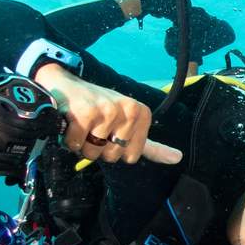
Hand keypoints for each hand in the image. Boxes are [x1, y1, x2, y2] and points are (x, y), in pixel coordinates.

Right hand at [35, 64, 181, 164]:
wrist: (66, 86)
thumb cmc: (98, 109)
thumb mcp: (130, 125)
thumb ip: (152, 146)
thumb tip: (178, 158)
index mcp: (142, 114)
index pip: (130, 158)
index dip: (115, 150)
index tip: (109, 132)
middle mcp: (128, 110)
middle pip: (112, 157)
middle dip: (98, 148)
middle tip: (93, 127)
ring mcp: (107, 111)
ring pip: (93, 153)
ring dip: (82, 144)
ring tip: (82, 125)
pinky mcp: (86, 114)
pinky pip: (76, 145)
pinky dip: (69, 140)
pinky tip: (71, 123)